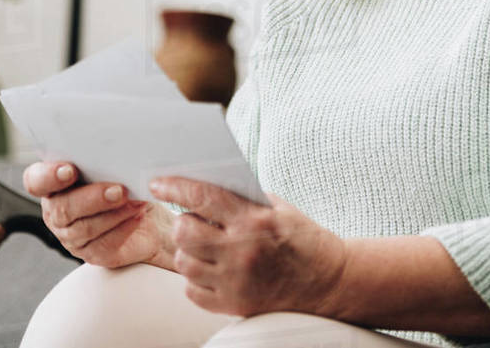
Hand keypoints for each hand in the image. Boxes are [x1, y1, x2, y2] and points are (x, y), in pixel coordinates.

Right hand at [24, 162, 174, 268]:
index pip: (36, 180)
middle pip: (63, 208)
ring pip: (85, 228)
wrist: (149, 216)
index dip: (48, 176)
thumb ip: (105, 160)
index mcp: (53, 183)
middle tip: (119, 190)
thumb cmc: (126, 184)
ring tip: (135, 202)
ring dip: (114, 213)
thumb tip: (115, 153)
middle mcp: (57, 210)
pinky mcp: (91, 253)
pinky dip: (123, 228)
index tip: (70, 170)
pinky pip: (103, 244)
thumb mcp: (115, 165)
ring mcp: (71, 235)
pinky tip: (136, 216)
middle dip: (93, 198)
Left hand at [148, 177, 348, 316]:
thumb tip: (202, 185)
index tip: (158, 183)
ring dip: (189, 251)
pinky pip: (192, 290)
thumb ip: (241, 198)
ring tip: (205, 247)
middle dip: (184, 222)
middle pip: (185, 231)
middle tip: (194, 220)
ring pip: (184, 262)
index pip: (203, 197)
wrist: (330, 282)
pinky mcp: (234, 305)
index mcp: (255, 220)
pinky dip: (196, 279)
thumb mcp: (277, 208)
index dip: (175, 187)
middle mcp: (242, 251)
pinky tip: (212, 269)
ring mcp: (236, 282)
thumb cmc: (303, 239)